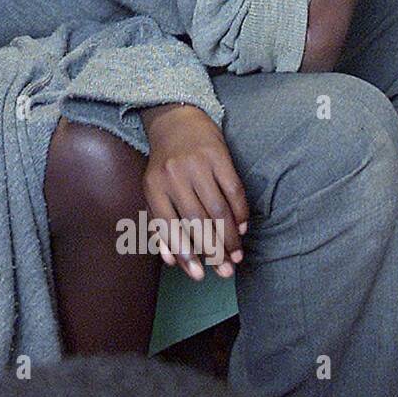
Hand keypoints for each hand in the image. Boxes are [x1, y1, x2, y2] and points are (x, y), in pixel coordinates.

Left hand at [140, 104, 247, 280]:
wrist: (177, 122)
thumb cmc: (165, 166)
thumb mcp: (155, 191)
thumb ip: (159, 225)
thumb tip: (170, 260)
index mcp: (154, 187)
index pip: (169, 226)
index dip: (184, 252)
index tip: (197, 274)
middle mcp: (174, 176)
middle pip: (197, 221)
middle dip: (213, 251)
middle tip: (225, 272)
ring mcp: (197, 166)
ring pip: (218, 210)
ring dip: (230, 238)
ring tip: (236, 256)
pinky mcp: (219, 157)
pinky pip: (234, 191)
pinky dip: (241, 213)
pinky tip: (243, 229)